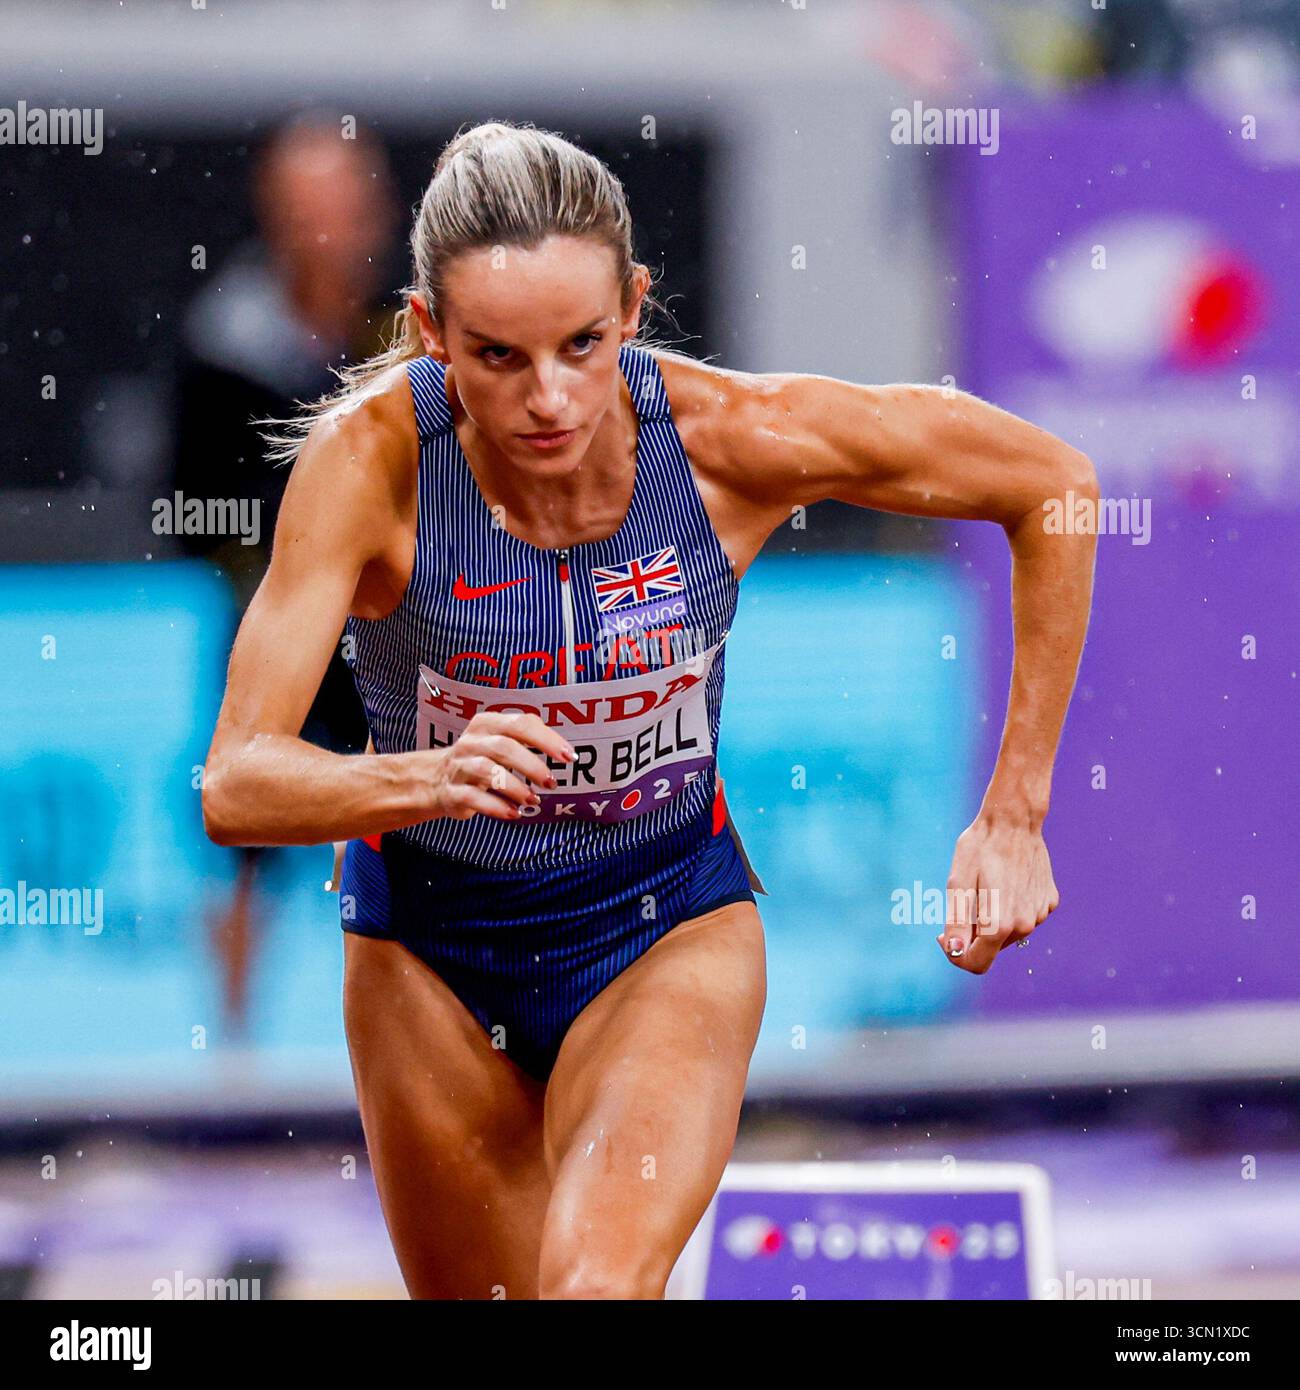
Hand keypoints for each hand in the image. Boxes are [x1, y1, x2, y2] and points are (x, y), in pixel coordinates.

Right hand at [424, 712, 576, 821]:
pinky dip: (497, 807)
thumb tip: (565, 752)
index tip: (568, 756)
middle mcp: (471, 742)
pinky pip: (474, 798)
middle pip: (504, 747)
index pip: (520, 724)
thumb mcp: (500, 741)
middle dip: (532, 765)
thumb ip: (528, 739)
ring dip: (516, 787)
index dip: (547, 739)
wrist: (438, 779)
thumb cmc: (481, 759)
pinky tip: (514, 813)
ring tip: (533, 800)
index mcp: (487, 724)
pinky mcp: (452, 792)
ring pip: (488, 771)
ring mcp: (459, 766)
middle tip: (551, 782)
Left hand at [935, 817, 1059, 973]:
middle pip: (992, 948)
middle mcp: (1025, 925)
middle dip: (973, 935)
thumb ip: (957, 922)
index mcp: (1000, 924)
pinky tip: (1006, 882)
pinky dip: (1011, 907)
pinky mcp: (1049, 902)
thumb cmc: (980, 848)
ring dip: (993, 921)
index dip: (955, 955)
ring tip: (987, 887)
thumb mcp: (958, 884)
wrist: (1014, 820)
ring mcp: (1040, 914)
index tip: (945, 935)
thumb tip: (954, 951)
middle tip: (964, 902)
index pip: (976, 963)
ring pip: (1009, 933)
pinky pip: (1025, 916)